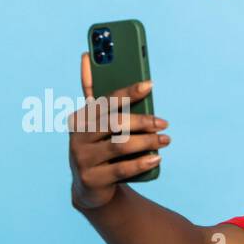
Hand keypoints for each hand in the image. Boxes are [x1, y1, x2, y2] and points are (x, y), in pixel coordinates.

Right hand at [68, 52, 169, 209]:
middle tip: (164, 123)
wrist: (91, 187)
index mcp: (80, 118)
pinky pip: (121, 169)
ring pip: (120, 146)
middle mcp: (77, 137)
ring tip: (166, 140)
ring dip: (147, 141)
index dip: (128, 92)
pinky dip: (141, 162)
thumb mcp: (97, 122)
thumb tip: (86, 56)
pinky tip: (157, 158)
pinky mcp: (92, 179)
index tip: (150, 85)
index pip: (105, 100)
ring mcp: (82, 159)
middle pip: (114, 123)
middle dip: (143, 121)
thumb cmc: (100, 146)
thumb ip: (95, 94)